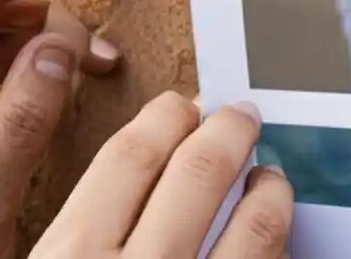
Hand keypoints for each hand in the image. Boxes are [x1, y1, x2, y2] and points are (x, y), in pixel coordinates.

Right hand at [31, 94, 293, 257]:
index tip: (179, 107)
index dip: (164, 118)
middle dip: (228, 131)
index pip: (130, 155)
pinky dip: (278, 243)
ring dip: (270, 189)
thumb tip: (129, 184)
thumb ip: (78, 239)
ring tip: (269, 179)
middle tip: (240, 117)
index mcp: (72, 254)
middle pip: (200, 170)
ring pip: (258, 222)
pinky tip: (274, 239)